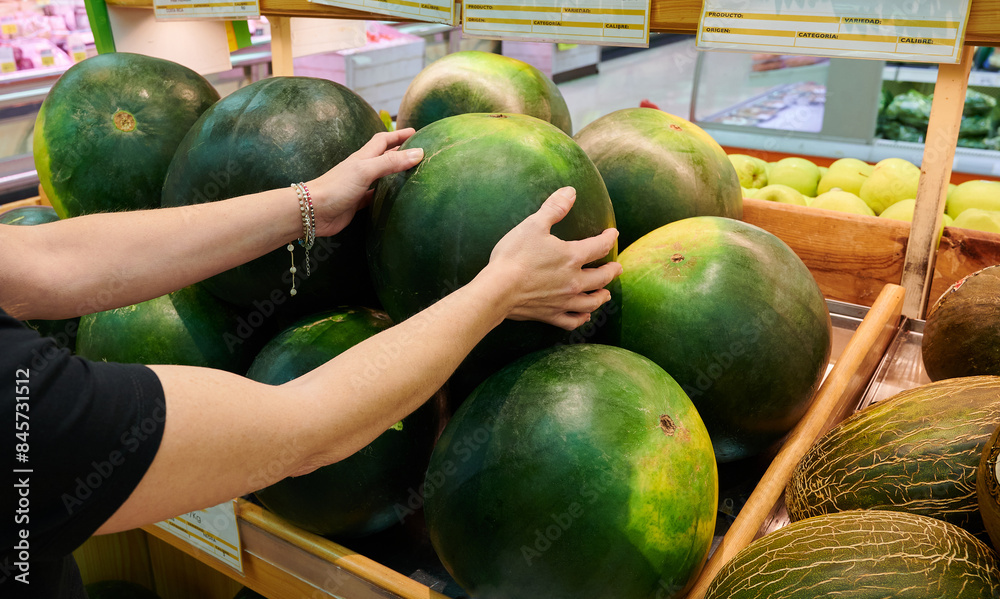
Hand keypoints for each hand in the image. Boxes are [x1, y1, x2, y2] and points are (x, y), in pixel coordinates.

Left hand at [307, 129, 422, 236]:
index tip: (415, 132)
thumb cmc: (337, 186)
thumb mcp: (365, 170)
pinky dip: (387, 195)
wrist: (313, 210)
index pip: (383, 140)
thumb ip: (390, 163)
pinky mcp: (358, 202)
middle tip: (417, 151)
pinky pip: (376, 196)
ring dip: (394, 173)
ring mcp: (359, 186)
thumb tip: (418, 152)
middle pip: (384, 157)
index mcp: (363, 157)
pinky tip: (395, 198)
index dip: (398, 135)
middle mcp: (362, 169)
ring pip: (382, 177)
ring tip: (411, 173)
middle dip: (399, 151)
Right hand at [482, 187, 620, 329]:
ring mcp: (563, 301)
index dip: (609, 239)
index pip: (599, 247)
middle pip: (602, 278)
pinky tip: (584, 316)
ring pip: (591, 302)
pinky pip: (572, 320)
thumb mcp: (534, 224)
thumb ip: (554, 208)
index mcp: (572, 257)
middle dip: (612, 271)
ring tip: (606, 293)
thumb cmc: (514, 256)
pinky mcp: (550, 315)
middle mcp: (574, 281)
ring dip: (602, 297)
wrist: (498, 290)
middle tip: (617, 268)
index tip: (613, 234)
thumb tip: (571, 191)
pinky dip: (581, 319)